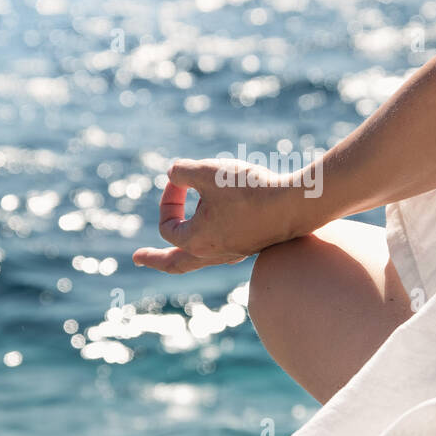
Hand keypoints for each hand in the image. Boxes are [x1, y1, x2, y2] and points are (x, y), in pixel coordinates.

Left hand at [132, 158, 311, 273]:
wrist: (298, 204)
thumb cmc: (251, 189)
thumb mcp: (209, 171)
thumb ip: (182, 171)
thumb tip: (174, 174)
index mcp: (197, 241)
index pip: (168, 226)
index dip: (168, 199)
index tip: (182, 178)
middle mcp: (213, 253)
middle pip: (175, 264)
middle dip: (155, 260)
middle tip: (138, 259)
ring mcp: (234, 252)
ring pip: (199, 260)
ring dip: (182, 253)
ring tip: (173, 253)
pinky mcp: (252, 244)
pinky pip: (220, 250)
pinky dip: (208, 241)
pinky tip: (212, 232)